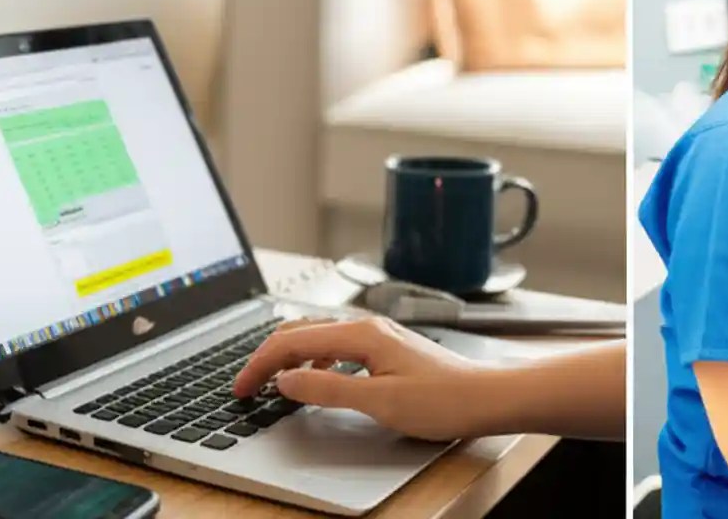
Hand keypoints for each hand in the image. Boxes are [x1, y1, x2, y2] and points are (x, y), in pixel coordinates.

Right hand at [233, 316, 481, 440]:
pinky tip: (315, 376)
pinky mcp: (386, 348)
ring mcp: (378, 335)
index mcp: (361, 334)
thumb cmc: (443, 399)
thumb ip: (327, 388)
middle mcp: (367, 326)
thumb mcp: (378, 401)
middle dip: (267, 357)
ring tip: (272, 381)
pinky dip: (314, 359)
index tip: (240, 388)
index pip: (292, 340)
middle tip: (246, 385)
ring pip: (317, 337)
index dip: (259, 364)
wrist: (486, 397)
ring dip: (289, 356)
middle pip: (300, 331)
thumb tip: (285, 380)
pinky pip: (336, 345)